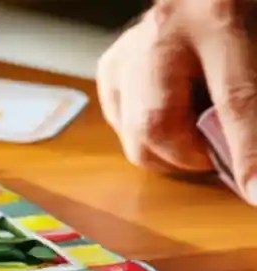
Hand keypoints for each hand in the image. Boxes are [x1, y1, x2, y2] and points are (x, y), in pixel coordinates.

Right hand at [96, 0, 256, 201]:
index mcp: (219, 16)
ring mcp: (130, 48)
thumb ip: (255, 100)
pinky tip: (176, 113)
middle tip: (220, 158)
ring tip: (199, 132)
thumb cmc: (249, 14)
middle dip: (192, 158)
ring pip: (134, 134)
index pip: (235, 101)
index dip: (247, 156)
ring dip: (171, 149)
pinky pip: (123, 123)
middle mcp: (163, 30)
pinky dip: (150, 133)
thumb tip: (255, 171)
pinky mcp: (112, 63)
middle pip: (157, 126)